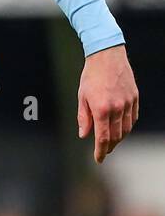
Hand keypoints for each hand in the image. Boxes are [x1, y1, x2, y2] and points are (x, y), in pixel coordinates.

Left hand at [77, 44, 138, 162]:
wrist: (107, 56)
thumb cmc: (91, 76)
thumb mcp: (82, 97)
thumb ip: (84, 117)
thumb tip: (84, 135)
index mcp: (101, 109)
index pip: (103, 138)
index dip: (101, 151)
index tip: (98, 159)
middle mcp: (117, 108)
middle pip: (116, 136)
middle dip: (109, 147)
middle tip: (104, 151)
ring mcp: (128, 103)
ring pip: (126, 129)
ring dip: (119, 138)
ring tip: (111, 142)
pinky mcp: (134, 97)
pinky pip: (133, 118)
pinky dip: (127, 126)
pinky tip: (121, 128)